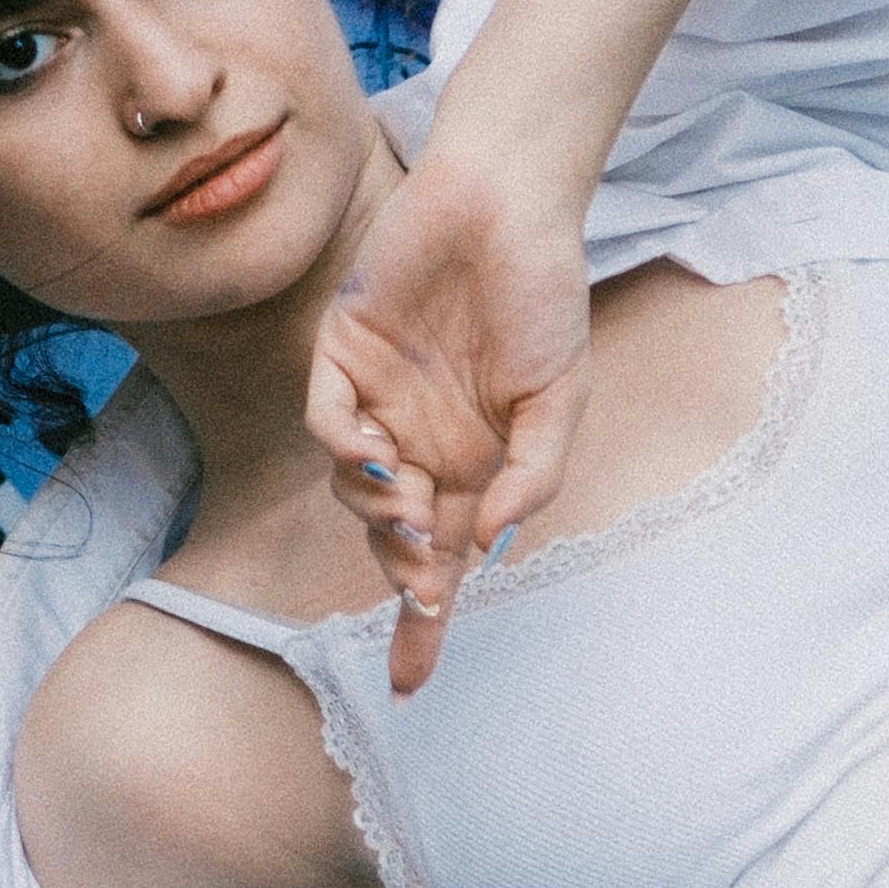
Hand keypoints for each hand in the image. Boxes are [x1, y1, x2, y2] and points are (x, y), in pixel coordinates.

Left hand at [307, 117, 593, 695]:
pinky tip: (379, 454)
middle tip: (422, 584)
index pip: (446, 562)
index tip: (411, 689)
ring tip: (411, 503)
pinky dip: (345, 451)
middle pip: (395, 540)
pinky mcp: (340, 353)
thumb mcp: (562, 397)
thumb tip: (492, 544)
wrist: (507, 198)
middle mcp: (420, 443)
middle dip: (403, 575)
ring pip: (355, 489)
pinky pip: (326, 421)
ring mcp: (378, 400)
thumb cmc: (545, 293)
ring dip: (379, 512)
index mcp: (474, 464)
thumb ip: (533, 476)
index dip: (424, 627)